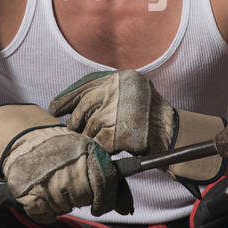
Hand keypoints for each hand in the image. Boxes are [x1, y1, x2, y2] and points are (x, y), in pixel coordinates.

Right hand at [0, 103, 131, 222]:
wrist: (27, 141)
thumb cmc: (62, 152)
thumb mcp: (89, 155)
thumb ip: (108, 181)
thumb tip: (127, 208)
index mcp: (86, 153)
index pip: (103, 185)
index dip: (103, 200)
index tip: (99, 206)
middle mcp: (68, 165)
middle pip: (82, 198)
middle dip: (78, 198)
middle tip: (70, 190)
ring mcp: (48, 178)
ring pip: (63, 207)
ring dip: (61, 203)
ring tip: (55, 188)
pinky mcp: (29, 191)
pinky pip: (44, 214)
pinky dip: (45, 212)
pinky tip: (44, 198)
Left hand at [48, 70, 226, 185]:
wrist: (172, 133)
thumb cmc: (152, 116)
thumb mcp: (133, 92)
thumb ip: (109, 92)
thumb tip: (75, 103)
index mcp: (121, 78)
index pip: (85, 85)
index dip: (67, 98)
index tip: (55, 108)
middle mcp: (118, 91)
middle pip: (84, 107)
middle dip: (76, 120)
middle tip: (72, 129)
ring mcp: (118, 112)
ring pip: (89, 126)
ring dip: (88, 136)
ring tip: (91, 141)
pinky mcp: (119, 133)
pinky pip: (97, 142)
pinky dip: (96, 147)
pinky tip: (99, 149)